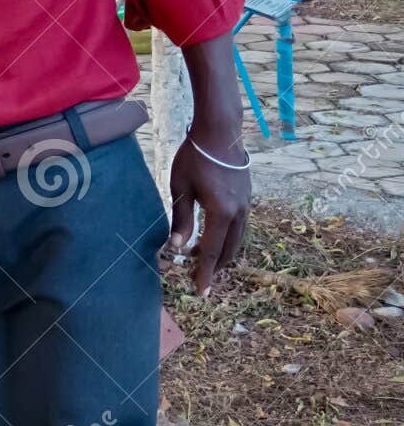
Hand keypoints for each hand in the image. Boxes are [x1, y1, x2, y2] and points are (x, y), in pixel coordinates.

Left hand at [166, 128, 249, 295]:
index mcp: (221, 212)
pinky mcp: (248, 198)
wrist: (220, 133)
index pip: (211, 250)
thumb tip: (176, 247)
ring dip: (224, 254)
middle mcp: (239, 212)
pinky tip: (219, 240)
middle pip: (228, 250)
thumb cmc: (194, 158)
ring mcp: (247, 205)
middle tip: (202, 281)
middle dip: (215, 267)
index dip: (205, 273)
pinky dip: (230, 240)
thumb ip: (181, 219)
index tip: (202, 292)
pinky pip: (241, 227)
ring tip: (208, 264)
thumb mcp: (180, 188)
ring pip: (238, 240)